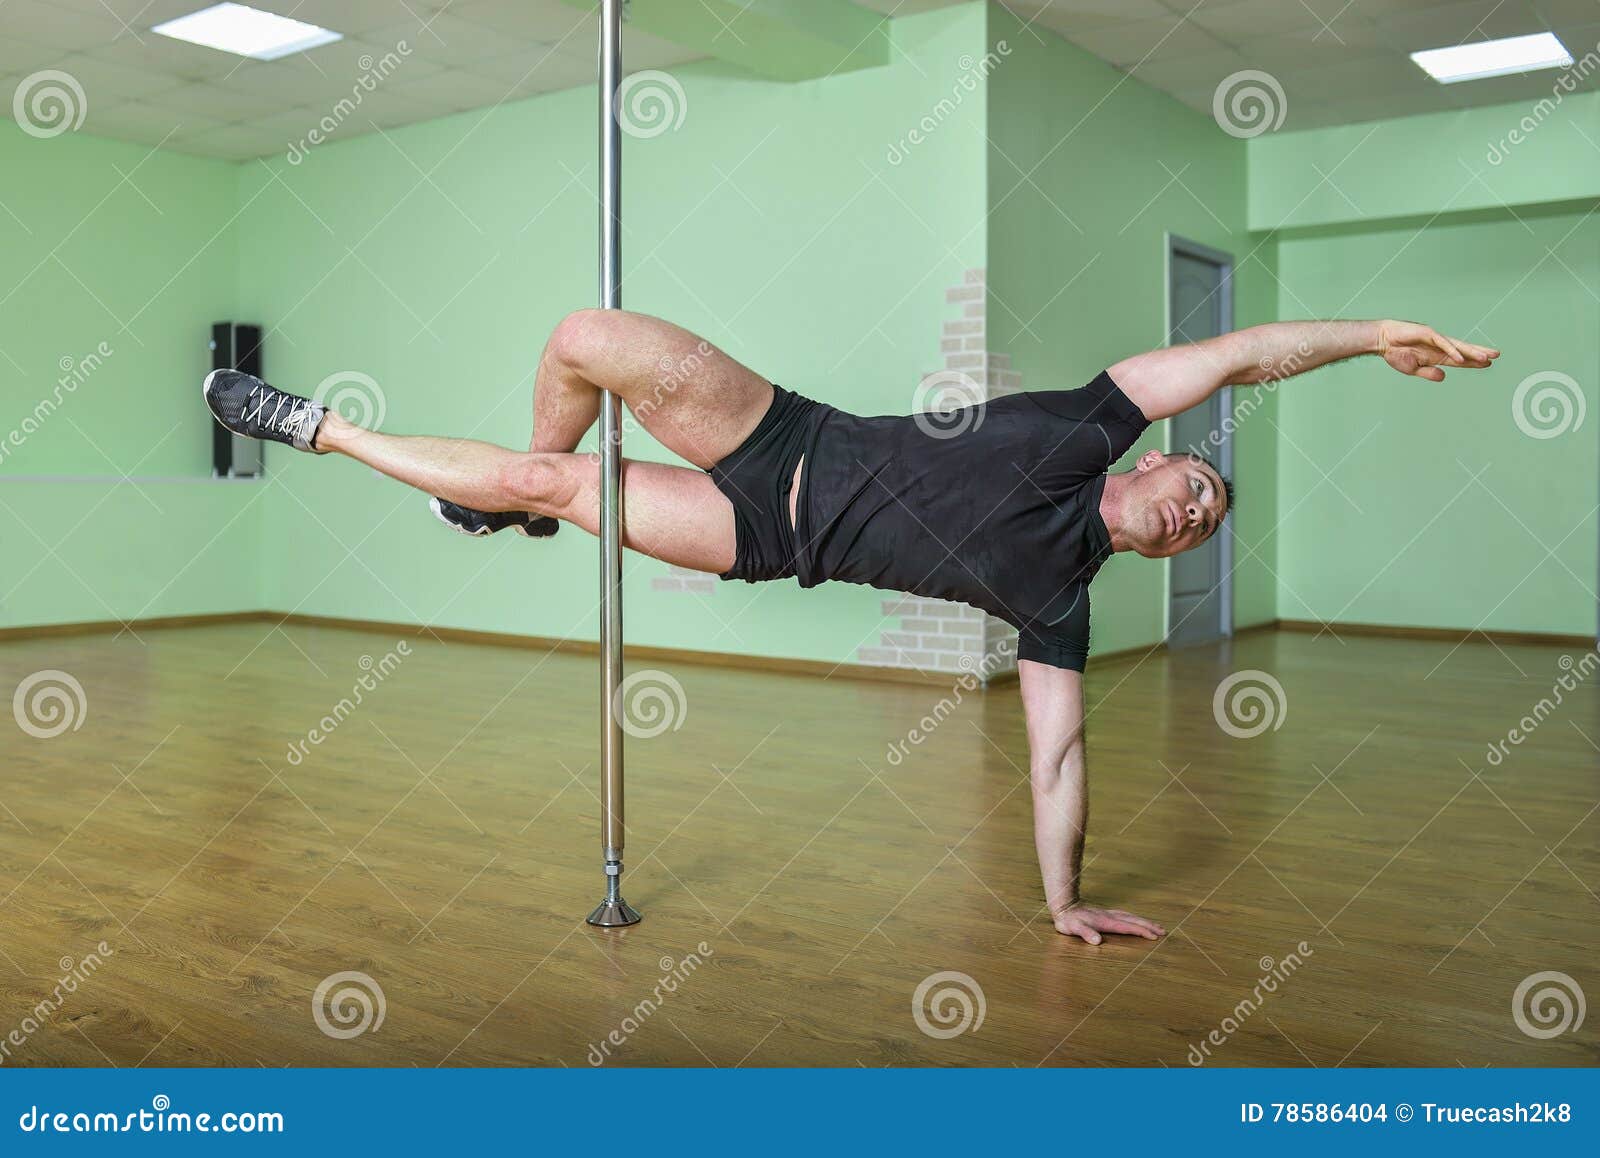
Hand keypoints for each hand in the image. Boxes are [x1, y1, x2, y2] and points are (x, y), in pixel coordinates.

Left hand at [1053, 902, 1165, 944]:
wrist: (1064, 905)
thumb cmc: (1068, 920)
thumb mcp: (1075, 929)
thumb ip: (1086, 934)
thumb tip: (1096, 941)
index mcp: (1107, 922)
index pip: (1129, 927)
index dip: (1142, 932)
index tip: (1155, 937)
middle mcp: (1111, 917)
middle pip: (1134, 920)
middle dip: (1149, 926)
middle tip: (1163, 931)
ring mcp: (1108, 914)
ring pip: (1131, 917)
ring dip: (1144, 921)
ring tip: (1155, 925)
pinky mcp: (1104, 914)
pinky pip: (1125, 916)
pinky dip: (1134, 918)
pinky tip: (1135, 920)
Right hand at [1377, 320, 1498, 381]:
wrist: (1382, 340)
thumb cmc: (1396, 353)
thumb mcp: (1413, 369)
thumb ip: (1428, 373)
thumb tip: (1443, 377)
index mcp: (1436, 355)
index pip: (1458, 359)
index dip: (1472, 361)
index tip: (1487, 363)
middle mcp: (1439, 346)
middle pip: (1463, 350)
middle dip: (1479, 353)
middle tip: (1496, 355)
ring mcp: (1434, 339)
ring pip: (1457, 346)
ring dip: (1471, 352)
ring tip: (1486, 357)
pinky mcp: (1427, 334)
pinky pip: (1442, 344)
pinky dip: (1452, 351)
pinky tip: (1461, 358)